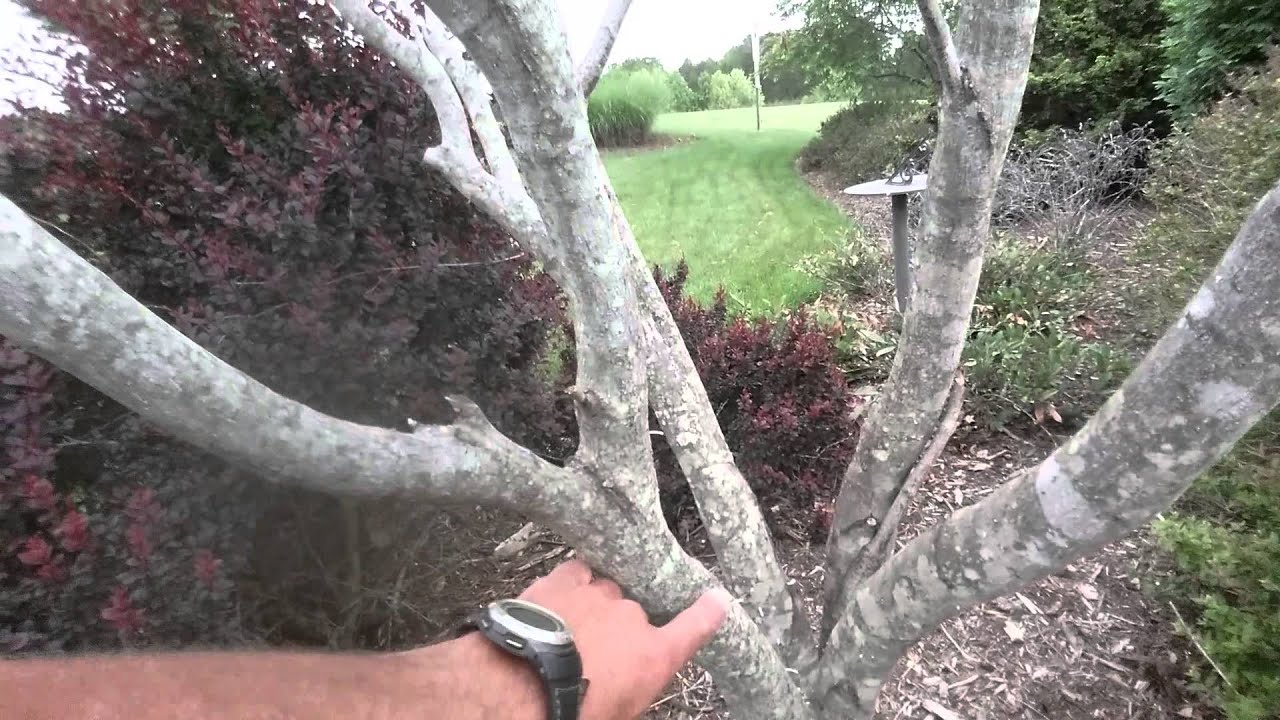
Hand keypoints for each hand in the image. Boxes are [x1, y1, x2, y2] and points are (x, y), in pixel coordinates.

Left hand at [453, 559, 731, 719]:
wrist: (522, 686)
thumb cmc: (572, 709)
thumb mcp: (618, 707)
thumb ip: (629, 683)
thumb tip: (621, 675)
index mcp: (653, 655)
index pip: (693, 628)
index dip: (707, 613)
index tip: (717, 600)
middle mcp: (634, 618)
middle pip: (634, 614)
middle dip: (618, 630)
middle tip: (594, 654)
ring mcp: (599, 594)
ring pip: (605, 591)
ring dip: (594, 605)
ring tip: (570, 629)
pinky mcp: (564, 581)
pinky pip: (578, 572)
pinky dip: (573, 582)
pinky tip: (560, 597)